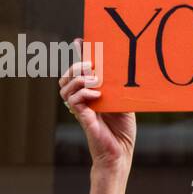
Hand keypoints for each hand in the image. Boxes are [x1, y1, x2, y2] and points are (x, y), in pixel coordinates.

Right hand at [59, 38, 135, 172]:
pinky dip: (83, 94)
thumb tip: (125, 69)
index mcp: (92, 94)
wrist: (121, 152)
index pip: (80, 73)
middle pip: (66, 79)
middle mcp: (83, 100)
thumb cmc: (123, 129)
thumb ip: (120, 88)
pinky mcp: (84, 119)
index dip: (77, 56)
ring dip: (79, 80)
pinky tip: (96, 94)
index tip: (79, 41)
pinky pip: (75, 102)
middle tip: (89, 65)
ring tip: (96, 80)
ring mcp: (82, 110)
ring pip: (66, 89)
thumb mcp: (125, 102)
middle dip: (74, 68)